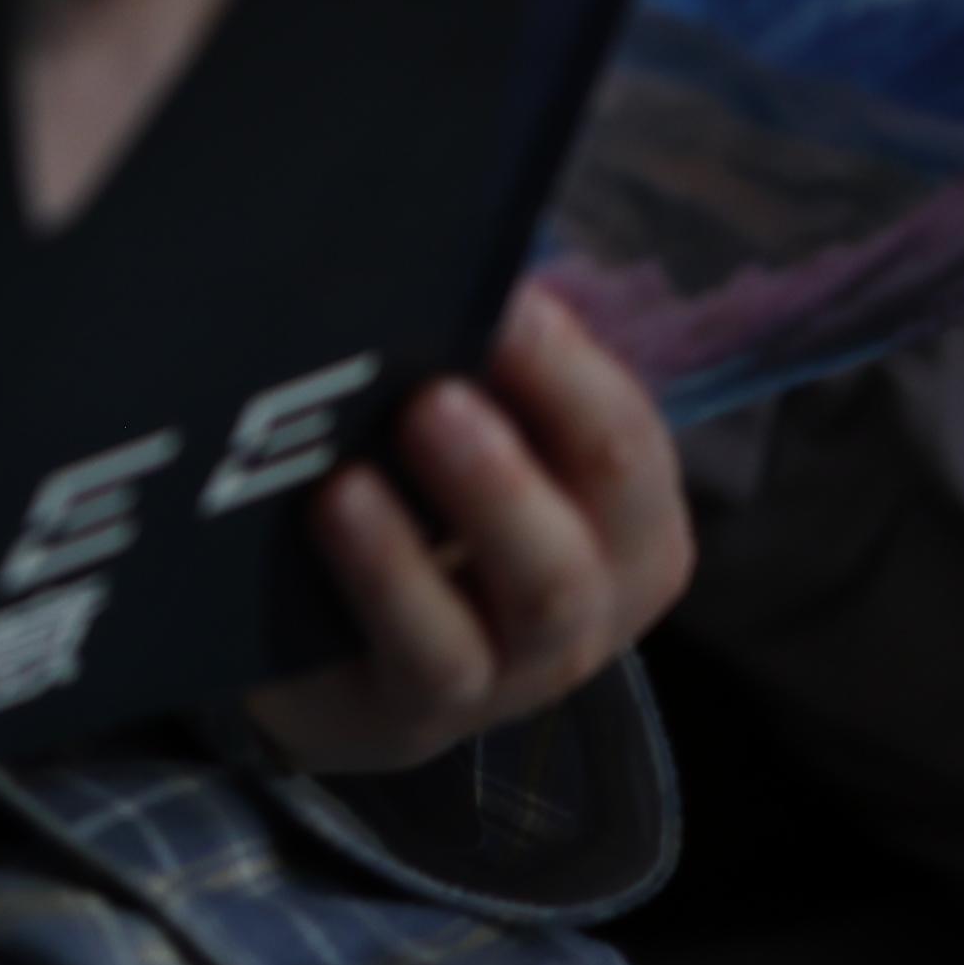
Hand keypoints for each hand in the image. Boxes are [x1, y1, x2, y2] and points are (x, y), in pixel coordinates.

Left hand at [243, 278, 693, 779]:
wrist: (333, 677)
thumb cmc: (414, 525)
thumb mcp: (461, 450)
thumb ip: (467, 371)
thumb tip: (434, 253)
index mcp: (626, 515)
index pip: (630, 426)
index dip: (572, 359)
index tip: (507, 292)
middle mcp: (599, 593)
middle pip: (614, 495)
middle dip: (555, 404)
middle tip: (481, 335)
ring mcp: (524, 664)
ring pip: (546, 586)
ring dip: (489, 490)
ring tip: (418, 414)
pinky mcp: (430, 710)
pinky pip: (434, 649)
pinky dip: (390, 572)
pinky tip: (339, 505)